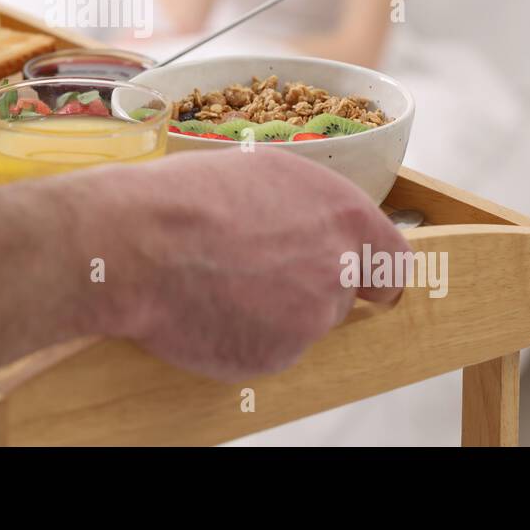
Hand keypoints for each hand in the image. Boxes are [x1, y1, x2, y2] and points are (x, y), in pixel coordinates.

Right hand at [99, 149, 407, 379]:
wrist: (136, 243)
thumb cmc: (188, 197)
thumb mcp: (262, 172)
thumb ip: (307, 208)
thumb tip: (315, 228)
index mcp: (344, 216)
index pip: (394, 263)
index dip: (373, 275)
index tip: (360, 283)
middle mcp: (338, 269)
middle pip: (342, 295)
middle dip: (308, 289)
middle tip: (257, 274)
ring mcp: (310, 319)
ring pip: (302, 324)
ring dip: (272, 313)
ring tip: (218, 283)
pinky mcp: (276, 356)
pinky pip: (268, 350)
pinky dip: (244, 337)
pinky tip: (208, 309)